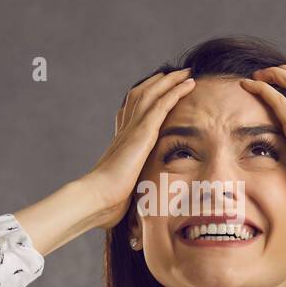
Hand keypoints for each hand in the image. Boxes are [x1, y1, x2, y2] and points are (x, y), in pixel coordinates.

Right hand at [79, 68, 197, 229]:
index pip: (132, 113)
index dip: (144, 99)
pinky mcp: (142, 132)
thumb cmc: (106, 203)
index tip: (156, 91)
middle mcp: (125, 130)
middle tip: (174, 74)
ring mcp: (132, 129)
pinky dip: (175, 91)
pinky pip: (162, 104)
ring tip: (185, 72)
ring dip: (169, 81)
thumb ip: (132, 192)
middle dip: (157, 83)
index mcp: (120, 142)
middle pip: (141, 96)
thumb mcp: (123, 194)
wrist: (97, 198)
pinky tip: (188, 83)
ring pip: (152, 94)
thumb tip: (137, 214)